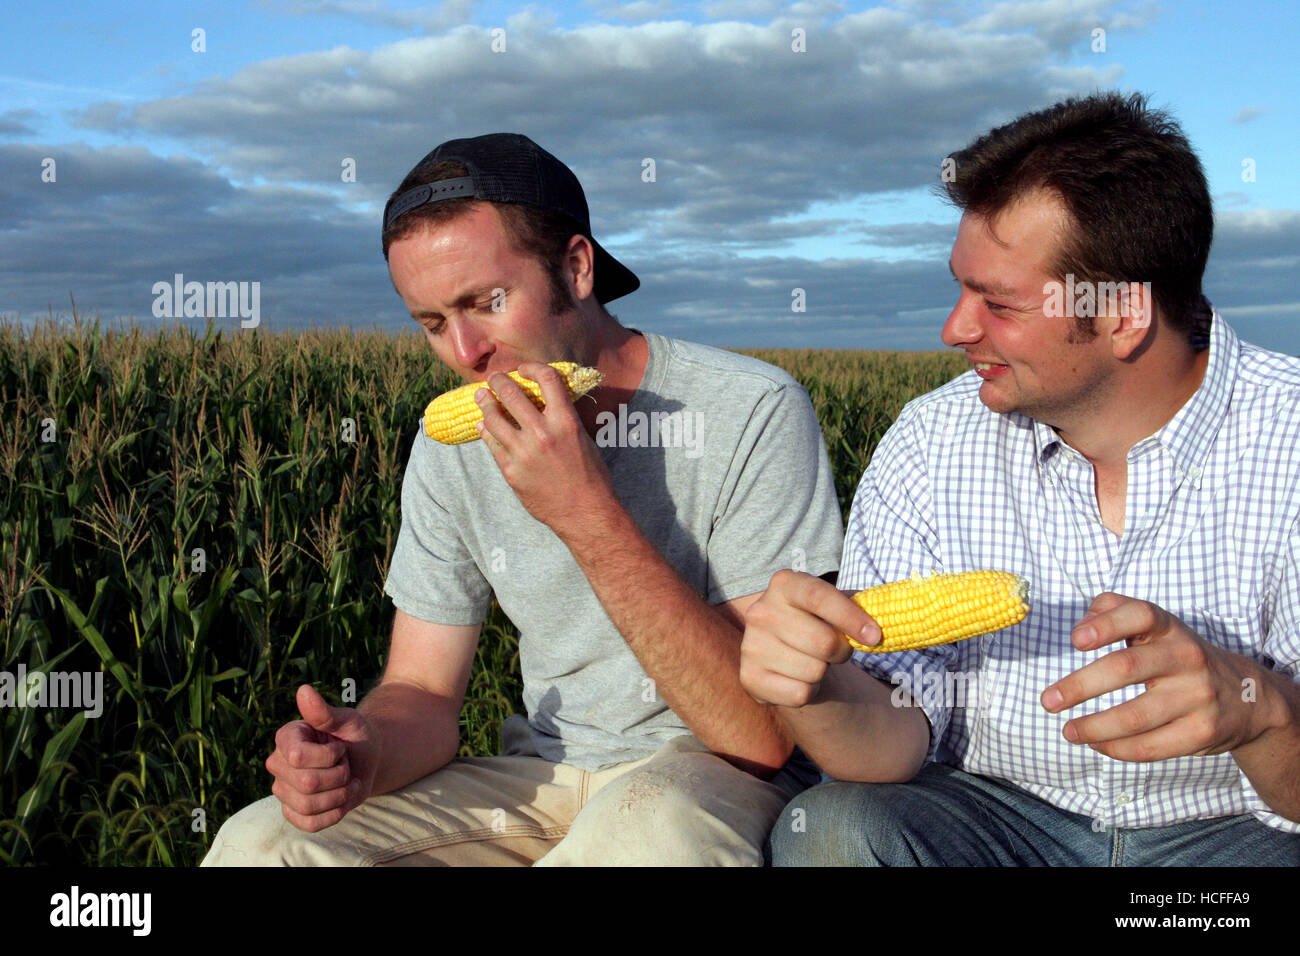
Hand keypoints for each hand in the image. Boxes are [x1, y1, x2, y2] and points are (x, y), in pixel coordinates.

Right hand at [264, 684, 380, 831]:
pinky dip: (333, 814)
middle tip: (347, 766)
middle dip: (339, 777)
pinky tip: (342, 800)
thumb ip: (325, 712)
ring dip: (339, 796)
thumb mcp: (349, 721)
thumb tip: (303, 690)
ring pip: (308, 806)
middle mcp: (278, 763)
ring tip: (347, 783)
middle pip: (306, 784)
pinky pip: (308, 824)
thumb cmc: (356, 736)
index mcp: (287, 737)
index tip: (341, 749)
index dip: (329, 757)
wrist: (366, 761)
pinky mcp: (292, 811)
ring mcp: (283, 789)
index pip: (298, 757)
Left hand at [475, 361, 616, 532]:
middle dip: (499, 381)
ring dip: (485, 403)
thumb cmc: (591, 476)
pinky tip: (484, 426)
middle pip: (511, 394)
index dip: (532, 368)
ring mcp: (523, 453)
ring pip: (493, 418)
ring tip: (481, 397)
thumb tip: (546, 401)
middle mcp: (542, 433)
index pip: (546, 379)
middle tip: (493, 378)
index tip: (523, 369)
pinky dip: (486, 431)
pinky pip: (492, 444)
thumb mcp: (584, 439)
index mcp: (566, 422)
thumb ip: (563, 418)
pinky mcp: (511, 472)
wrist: (585, 513)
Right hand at [739, 569, 881, 707]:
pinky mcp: (749, 677)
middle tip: (837, 649)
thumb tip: (893, 616)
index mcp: (784, 584)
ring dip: (823, 672)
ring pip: (813, 671)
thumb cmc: (821, 622)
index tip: (875, 637)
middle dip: (841, 651)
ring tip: (813, 661)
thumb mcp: (838, 604)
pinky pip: (799, 694)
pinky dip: (809, 691)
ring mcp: (751, 645)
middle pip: (823, 642)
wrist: (787, 649)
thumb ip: (863, 606)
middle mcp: (761, 611)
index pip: (820, 597)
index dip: (851, 618)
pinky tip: (799, 677)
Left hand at [1042, 592, 1266, 759]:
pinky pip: (1150, 746)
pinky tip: (1097, 744)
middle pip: (1125, 668)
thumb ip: (1111, 611)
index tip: (1075, 640)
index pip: (1139, 614)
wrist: (1245, 696)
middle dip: (1079, 686)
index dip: (1106, 625)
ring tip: (1068, 731)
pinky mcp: (1202, 732)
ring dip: (1093, 727)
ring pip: (1134, 716)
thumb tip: (1080, 626)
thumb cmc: (1176, 656)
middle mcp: (1185, 657)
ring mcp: (1197, 696)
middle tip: (1048, 701)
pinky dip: (1116, 748)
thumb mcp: (1154, 626)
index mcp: (1168, 627)